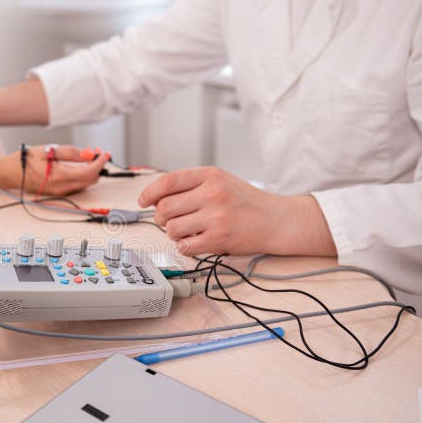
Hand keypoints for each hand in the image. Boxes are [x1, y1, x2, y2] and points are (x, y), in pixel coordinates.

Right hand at [5, 145, 109, 196]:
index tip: (104, 154)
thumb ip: (69, 153)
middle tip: (96, 153)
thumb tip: (86, 155)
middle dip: (97, 166)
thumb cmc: (25, 160)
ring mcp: (60, 192)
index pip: (88, 172)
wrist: (10, 174)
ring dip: (90, 171)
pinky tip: (79, 166)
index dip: (100, 163)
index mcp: (59, 176)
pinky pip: (77, 186)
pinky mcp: (58, 193)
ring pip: (85, 184)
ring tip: (88, 157)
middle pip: (90, 180)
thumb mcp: (48, 151)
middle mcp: (61, 188)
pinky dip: (82, 176)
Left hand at [138, 167, 336, 256]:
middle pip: (165, 208)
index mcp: (210, 175)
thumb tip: (155, 197)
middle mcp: (212, 193)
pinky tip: (195, 242)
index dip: (149, 193)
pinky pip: (185, 246)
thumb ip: (191, 185)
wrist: (278, 220)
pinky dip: (185, 247)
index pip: (168, 181)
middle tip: (169, 221)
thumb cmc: (247, 202)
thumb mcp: (221, 181)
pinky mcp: (219, 238)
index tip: (143, 201)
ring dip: (174, 234)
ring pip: (172, 229)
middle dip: (161, 218)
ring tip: (187, 231)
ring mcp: (216, 216)